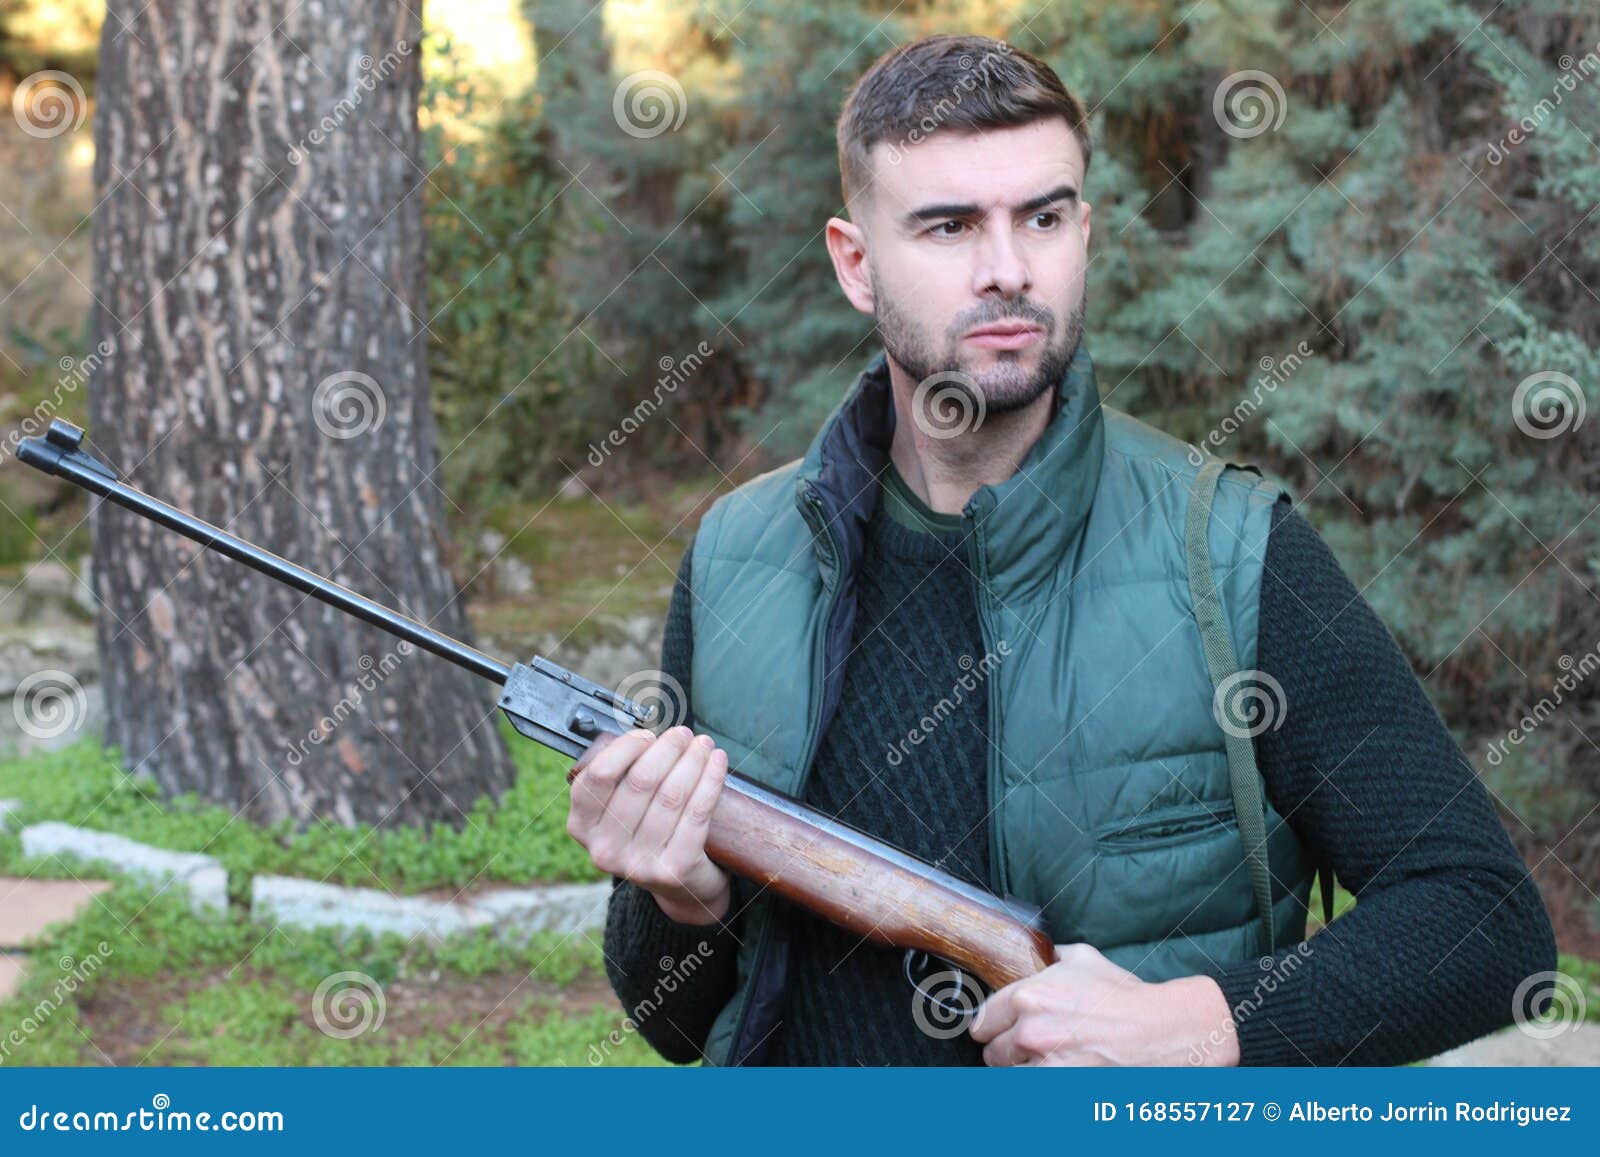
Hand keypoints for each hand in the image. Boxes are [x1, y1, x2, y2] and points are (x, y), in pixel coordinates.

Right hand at [566, 726, 732, 924]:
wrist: (678, 886)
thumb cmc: (647, 829)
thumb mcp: (621, 806)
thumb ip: (622, 774)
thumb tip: (649, 733)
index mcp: (582, 825)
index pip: (598, 776)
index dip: (626, 748)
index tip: (648, 735)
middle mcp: (604, 848)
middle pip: (640, 781)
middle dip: (667, 749)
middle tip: (684, 734)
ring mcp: (637, 864)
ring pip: (671, 795)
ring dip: (692, 761)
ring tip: (703, 744)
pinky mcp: (673, 870)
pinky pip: (696, 813)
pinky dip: (710, 781)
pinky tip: (717, 762)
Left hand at [969, 942, 1238, 1065]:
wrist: (1159, 1032)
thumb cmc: (1123, 996)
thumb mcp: (1084, 959)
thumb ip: (1052, 955)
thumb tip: (1041, 953)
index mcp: (1027, 996)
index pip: (982, 1022)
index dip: (992, 1027)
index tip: (998, 1031)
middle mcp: (1028, 1030)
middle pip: (992, 1052)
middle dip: (1008, 1050)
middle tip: (1030, 1048)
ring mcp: (1043, 1063)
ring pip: (1010, 1075)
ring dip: (1022, 1070)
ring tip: (1047, 1062)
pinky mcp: (1057, 1088)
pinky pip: (1028, 1091)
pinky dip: (1038, 1084)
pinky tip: (1056, 1075)